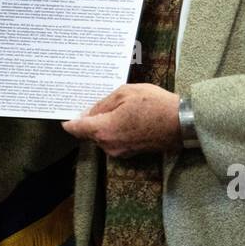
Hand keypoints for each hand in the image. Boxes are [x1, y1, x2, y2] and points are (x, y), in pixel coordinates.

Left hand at [62, 83, 180, 156]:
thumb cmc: (155, 105)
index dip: (68, 122)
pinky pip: (114, 140)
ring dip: (103, 124)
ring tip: (113, 107)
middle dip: (89, 120)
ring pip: (101, 136)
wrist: (181, 124)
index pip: (77, 129)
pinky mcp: (130, 152)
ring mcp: (120, 151)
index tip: (63, 116)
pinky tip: (123, 116)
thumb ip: (103, 104)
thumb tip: (89, 113)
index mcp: (104, 129)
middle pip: (89, 133)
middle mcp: (109, 145)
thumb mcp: (125, 93)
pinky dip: (113, 129)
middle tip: (93, 103)